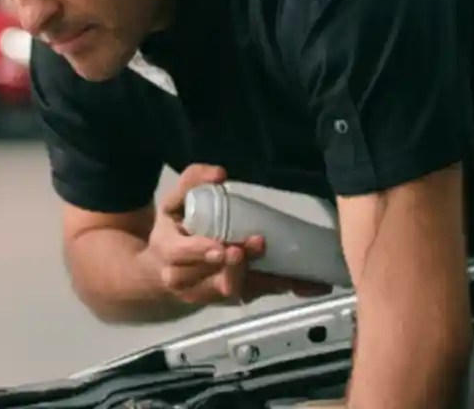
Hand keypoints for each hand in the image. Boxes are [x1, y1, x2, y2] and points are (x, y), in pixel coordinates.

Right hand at [148, 164, 332, 304]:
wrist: (165, 266)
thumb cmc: (174, 229)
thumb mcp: (174, 202)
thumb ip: (191, 182)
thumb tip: (220, 173)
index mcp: (168, 251)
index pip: (179, 254)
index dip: (199, 252)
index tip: (221, 247)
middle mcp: (184, 280)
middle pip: (211, 279)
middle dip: (236, 267)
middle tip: (256, 244)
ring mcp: (208, 294)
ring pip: (235, 292)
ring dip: (262, 281)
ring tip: (289, 271)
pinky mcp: (230, 299)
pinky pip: (255, 296)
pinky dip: (279, 289)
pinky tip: (307, 285)